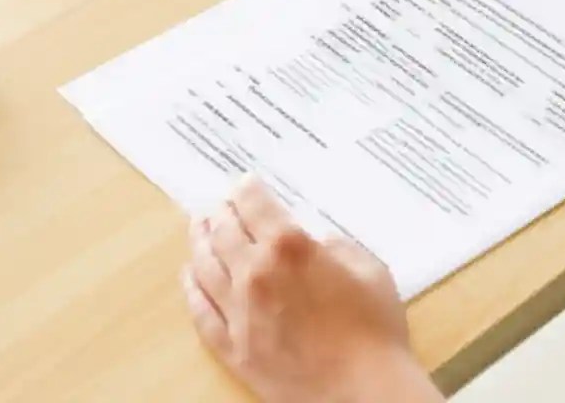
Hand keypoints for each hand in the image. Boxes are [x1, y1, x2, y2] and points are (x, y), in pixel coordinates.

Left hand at [182, 178, 440, 402]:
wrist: (363, 391)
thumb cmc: (375, 330)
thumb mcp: (370, 268)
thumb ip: (337, 246)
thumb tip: (316, 242)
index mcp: (289, 247)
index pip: (255, 205)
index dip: (247, 189)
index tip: (245, 183)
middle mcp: (256, 274)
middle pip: (225, 232)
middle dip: (221, 212)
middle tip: (219, 204)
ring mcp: (239, 312)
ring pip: (206, 267)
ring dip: (200, 242)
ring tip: (198, 228)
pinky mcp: (234, 348)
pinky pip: (202, 312)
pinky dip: (192, 289)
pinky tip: (189, 277)